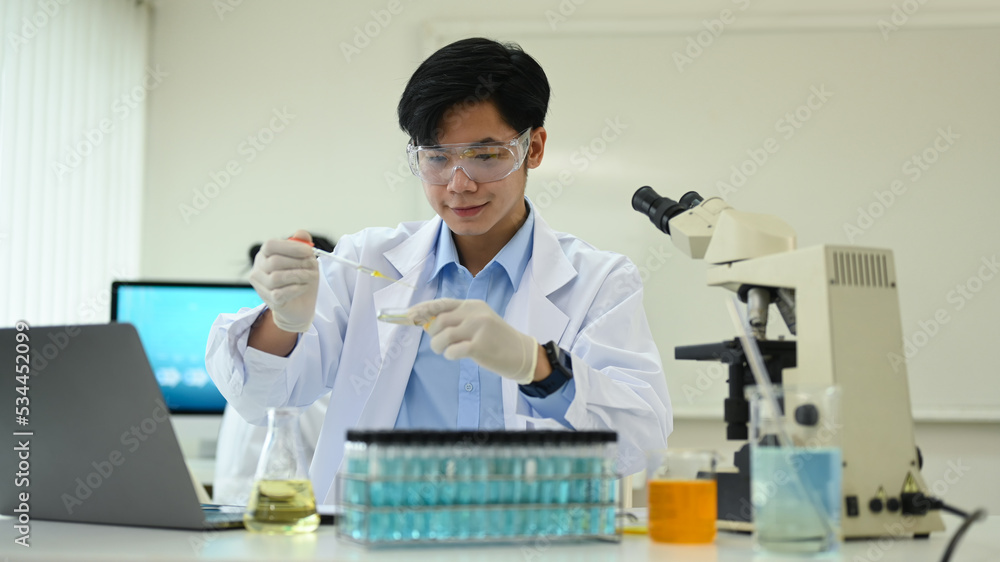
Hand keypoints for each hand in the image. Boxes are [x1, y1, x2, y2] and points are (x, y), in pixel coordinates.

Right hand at [249, 229, 318, 332]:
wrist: (301, 304)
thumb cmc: (301, 278)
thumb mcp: (305, 259)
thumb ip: (302, 244)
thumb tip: (302, 233)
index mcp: (265, 254)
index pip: (270, 245)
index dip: (291, 247)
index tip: (309, 252)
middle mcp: (258, 269)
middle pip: (274, 261)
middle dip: (298, 263)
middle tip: (313, 266)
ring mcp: (261, 286)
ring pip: (276, 277)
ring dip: (299, 276)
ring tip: (311, 276)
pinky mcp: (269, 300)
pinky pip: (280, 293)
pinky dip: (296, 289)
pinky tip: (303, 287)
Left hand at [408, 298, 537, 384]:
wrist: (522, 353)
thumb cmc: (497, 339)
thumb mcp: (479, 322)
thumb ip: (457, 320)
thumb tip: (428, 324)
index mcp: (473, 305)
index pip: (442, 303)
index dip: (424, 309)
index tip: (410, 315)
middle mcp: (474, 313)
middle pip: (440, 320)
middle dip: (433, 334)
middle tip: (439, 343)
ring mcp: (478, 329)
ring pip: (443, 336)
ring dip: (438, 346)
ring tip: (445, 351)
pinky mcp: (479, 346)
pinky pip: (452, 351)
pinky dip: (449, 355)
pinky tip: (456, 356)